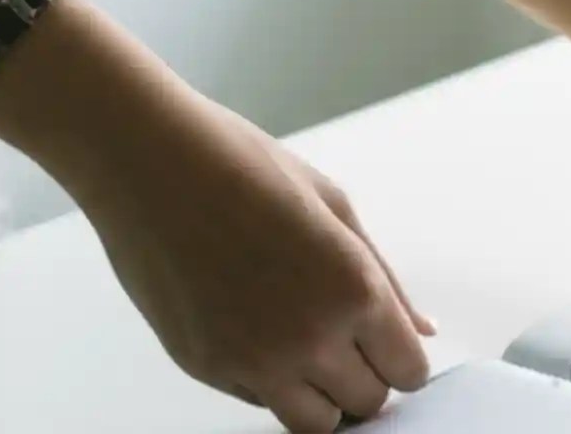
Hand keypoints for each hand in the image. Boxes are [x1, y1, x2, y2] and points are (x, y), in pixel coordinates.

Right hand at [72, 98, 433, 431]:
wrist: (149, 163)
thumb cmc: (241, 165)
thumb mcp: (335, 205)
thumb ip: (386, 280)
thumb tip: (421, 331)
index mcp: (353, 290)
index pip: (407, 372)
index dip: (402, 358)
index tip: (390, 344)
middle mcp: (308, 337)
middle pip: (367, 402)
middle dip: (367, 375)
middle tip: (349, 339)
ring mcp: (253, 361)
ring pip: (315, 423)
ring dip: (324, 394)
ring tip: (310, 347)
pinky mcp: (206, 368)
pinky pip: (260, 402)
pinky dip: (272, 382)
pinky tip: (260, 328)